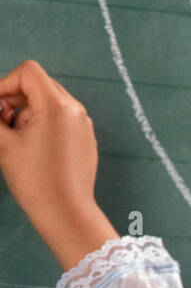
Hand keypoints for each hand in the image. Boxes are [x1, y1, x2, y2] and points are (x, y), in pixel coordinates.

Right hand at [0, 59, 117, 269]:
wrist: (66, 215)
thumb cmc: (35, 182)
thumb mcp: (4, 144)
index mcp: (57, 106)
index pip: (28, 72)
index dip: (5, 85)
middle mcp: (75, 110)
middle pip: (39, 85)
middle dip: (15, 99)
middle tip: (1, 124)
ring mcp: (84, 125)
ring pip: (49, 102)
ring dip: (27, 112)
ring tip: (17, 140)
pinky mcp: (86, 140)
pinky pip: (61, 119)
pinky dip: (43, 124)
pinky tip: (34, 149)